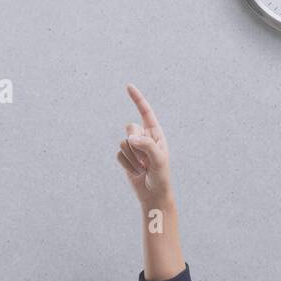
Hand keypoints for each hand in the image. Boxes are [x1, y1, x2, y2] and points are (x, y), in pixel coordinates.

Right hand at [117, 83, 173, 208]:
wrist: (153, 194)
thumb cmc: (161, 176)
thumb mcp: (159, 160)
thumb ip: (147, 146)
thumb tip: (130, 137)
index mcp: (155, 133)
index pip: (145, 112)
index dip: (137, 99)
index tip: (128, 86)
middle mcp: (143, 137)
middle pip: (130, 127)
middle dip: (136, 143)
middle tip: (146, 159)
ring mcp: (133, 147)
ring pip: (123, 142)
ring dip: (132, 157)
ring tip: (143, 168)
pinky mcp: (125, 157)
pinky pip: (119, 155)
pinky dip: (127, 165)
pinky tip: (136, 172)